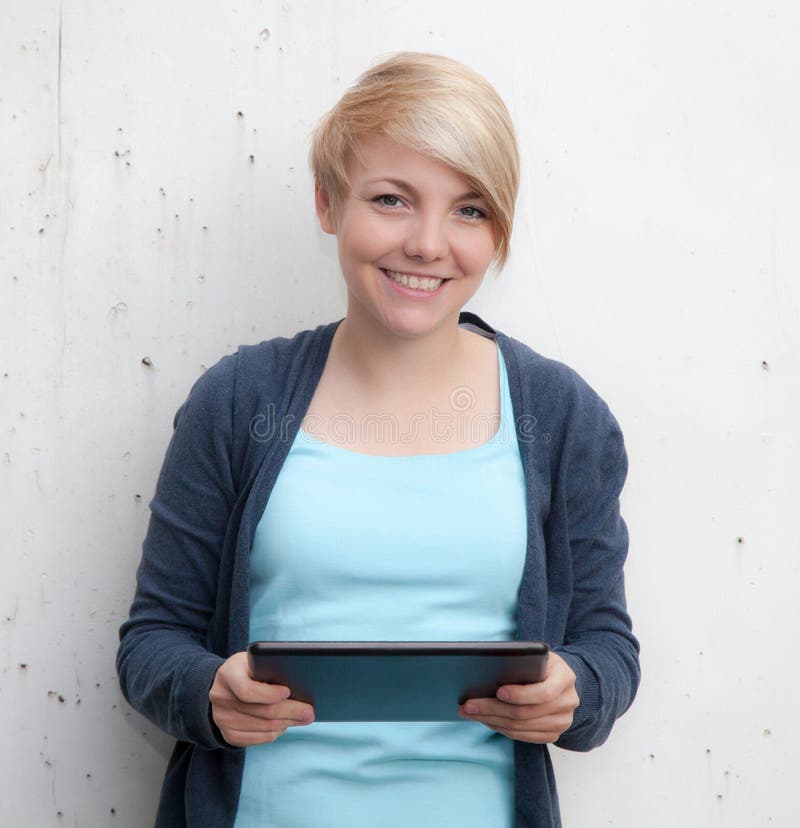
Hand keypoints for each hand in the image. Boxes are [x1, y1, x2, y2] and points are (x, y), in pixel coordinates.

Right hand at [209, 651, 314, 746]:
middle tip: (309, 712)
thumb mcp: (255, 660)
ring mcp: (222, 718)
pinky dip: (273, 733)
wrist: (223, 684)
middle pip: (261, 711)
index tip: (288, 692)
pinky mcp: (227, 734)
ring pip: (261, 727)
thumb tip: (299, 687)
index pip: (247, 690)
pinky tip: (284, 726)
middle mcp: (221, 697)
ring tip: (302, 718)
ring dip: (286, 723)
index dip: (269, 694)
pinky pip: (255, 739)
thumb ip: (271, 668)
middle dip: (290, 712)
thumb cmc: (248, 669)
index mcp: (228, 674)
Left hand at [457, 651, 578, 743]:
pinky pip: (524, 736)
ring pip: (521, 727)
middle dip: (493, 709)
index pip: (544, 693)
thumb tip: (487, 674)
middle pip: (526, 713)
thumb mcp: (536, 656)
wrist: (560, 677)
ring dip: (492, 721)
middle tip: (468, 705)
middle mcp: (567, 702)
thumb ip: (521, 663)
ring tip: (470, 713)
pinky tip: (486, 721)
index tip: (498, 691)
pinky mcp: (554, 734)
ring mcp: (562, 721)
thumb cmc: (542, 664)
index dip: (520, 694)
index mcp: (565, 678)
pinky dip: (502, 729)